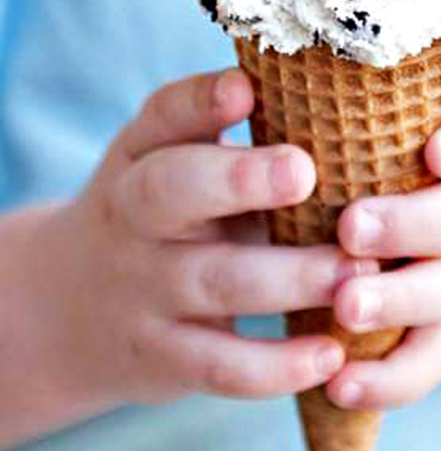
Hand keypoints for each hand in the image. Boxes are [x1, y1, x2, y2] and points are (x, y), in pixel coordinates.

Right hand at [38, 70, 376, 407]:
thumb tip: (319, 85)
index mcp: (142, 159)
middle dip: (239, 180)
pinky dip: (276, 366)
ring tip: (361, 273)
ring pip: (216, 282)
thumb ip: (217, 131)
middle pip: (172, 191)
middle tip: (305, 172)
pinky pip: (220, 366)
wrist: (70, 310)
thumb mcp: (165, 166)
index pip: (163, 117)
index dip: (202, 101)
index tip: (246, 89)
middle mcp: (134, 218)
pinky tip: (332, 355)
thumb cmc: (156, 221)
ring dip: (292, 279)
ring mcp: (145, 292)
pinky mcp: (164, 358)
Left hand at [325, 64, 440, 410]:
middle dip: (419, 224)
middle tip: (354, 228)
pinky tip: (343, 386)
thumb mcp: (425, 87)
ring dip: (402, 302)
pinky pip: (437, 357)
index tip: (435, 154)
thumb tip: (258, 67)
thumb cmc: (428, 126)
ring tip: (345, 306)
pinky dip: (395, 378)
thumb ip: (376, 78)